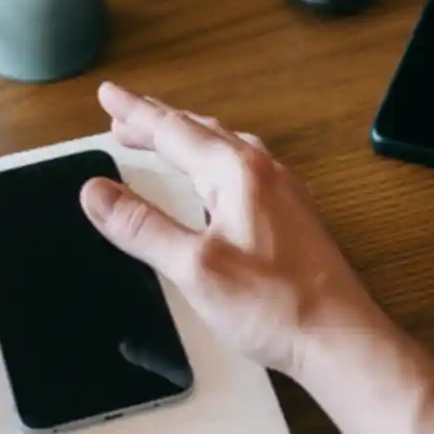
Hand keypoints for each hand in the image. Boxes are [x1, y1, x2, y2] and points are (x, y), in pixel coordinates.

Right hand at [79, 82, 379, 378]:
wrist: (337, 338)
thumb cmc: (274, 306)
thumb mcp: (192, 267)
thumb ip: (141, 227)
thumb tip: (96, 193)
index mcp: (237, 174)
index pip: (172, 131)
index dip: (134, 113)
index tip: (108, 95)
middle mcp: (263, 173)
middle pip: (199, 131)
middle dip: (156, 121)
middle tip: (121, 113)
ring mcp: (282, 193)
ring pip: (224, 146)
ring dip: (186, 137)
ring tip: (160, 137)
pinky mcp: (291, 216)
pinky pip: (243, 168)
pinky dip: (212, 160)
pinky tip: (212, 177)